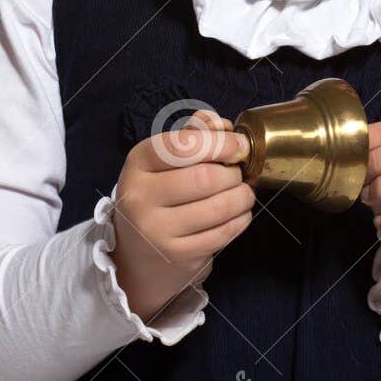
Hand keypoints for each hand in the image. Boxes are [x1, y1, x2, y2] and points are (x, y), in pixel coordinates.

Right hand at [111, 110, 254, 322]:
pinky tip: (239, 214)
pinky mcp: (176, 255)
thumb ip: (194, 134)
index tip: (240, 146)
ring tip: (243, 193)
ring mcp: (156, 230)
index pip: (183, 146)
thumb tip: (224, 125)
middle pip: (204, 178)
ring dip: (242, 197)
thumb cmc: (159, 194)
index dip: (220, 143)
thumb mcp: (165, 159)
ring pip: (218, 207)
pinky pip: (222, 233)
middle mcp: (141, 196)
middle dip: (233, 174)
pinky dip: (240, 219)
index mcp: (138, 162)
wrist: (137, 251)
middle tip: (238, 175)